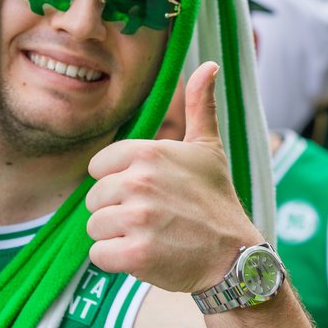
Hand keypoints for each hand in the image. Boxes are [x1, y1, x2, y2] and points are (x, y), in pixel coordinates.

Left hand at [86, 62, 262, 292]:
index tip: (148, 193)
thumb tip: (209, 65)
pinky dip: (116, 262)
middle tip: (153, 219)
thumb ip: (200, 105)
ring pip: (95, 228)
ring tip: (150, 237)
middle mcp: (139, 182)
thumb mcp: (208, 148)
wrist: (234, 255)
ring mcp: (137, 219)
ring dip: (116, 238)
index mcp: (147, 152)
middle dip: (116, 212)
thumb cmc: (216, 201)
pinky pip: (99, 256)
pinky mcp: (136, 255)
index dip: (118, 183)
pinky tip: (145, 257)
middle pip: (94, 199)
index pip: (98, 168)